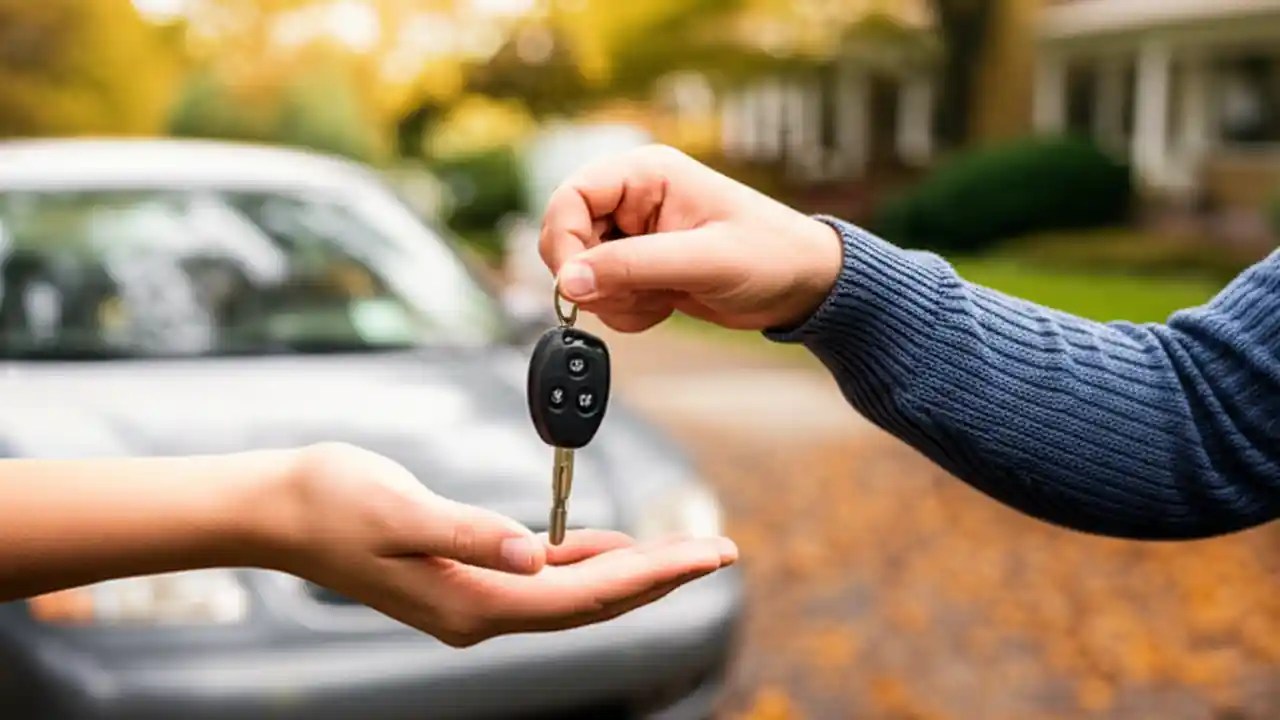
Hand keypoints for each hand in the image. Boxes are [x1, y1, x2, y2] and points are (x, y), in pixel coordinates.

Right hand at [266, 443, 737, 646]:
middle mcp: (480, 612)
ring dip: (631, 572)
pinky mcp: (464, 576)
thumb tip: (534, 557)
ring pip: (573, 593)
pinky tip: (608, 546)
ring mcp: (472, 598)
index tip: (707, 554)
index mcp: (473, 602)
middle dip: (660, 577)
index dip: (653, 575)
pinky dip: (585, 563)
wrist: (278, 509)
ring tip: (685, 552)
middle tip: (721, 551)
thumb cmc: (331, 501)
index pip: (586, 596)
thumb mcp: (400, 510)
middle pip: (592, 602)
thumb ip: (469, 533)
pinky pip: (543, 578)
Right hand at [539, 145, 842, 331]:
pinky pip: (604, 294)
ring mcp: (635, 235)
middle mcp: (634, 200)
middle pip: (568, 239)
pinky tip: (666, 306)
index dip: (564, 242)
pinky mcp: (641, 268)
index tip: (579, 283)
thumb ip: (633, 267)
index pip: (570, 198)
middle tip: (637, 295)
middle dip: (595, 279)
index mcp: (646, 174)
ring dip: (614, 299)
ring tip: (664, 298)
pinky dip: (626, 311)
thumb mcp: (703, 261)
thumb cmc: (771, 255)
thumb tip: (570, 280)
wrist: (804, 287)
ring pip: (583, 273)